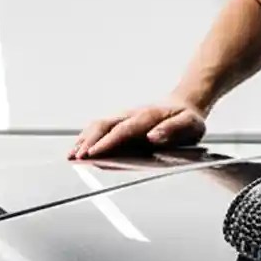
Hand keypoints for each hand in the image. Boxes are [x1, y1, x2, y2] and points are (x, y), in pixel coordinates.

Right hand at [70, 97, 207, 159]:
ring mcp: (124, 117)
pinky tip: (78, 150)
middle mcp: (131, 115)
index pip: (123, 130)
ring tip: (70, 156)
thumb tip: (153, 137)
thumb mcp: (190, 125)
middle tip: (76, 158)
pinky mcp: (121, 122)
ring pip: (98, 125)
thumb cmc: (188, 119)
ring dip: (83, 140)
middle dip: (88, 141)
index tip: (92, 153)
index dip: (107, 142)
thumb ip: (173, 130)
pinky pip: (100, 128)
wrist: (185, 103)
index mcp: (148, 117)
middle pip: (104, 125)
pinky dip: (86, 138)